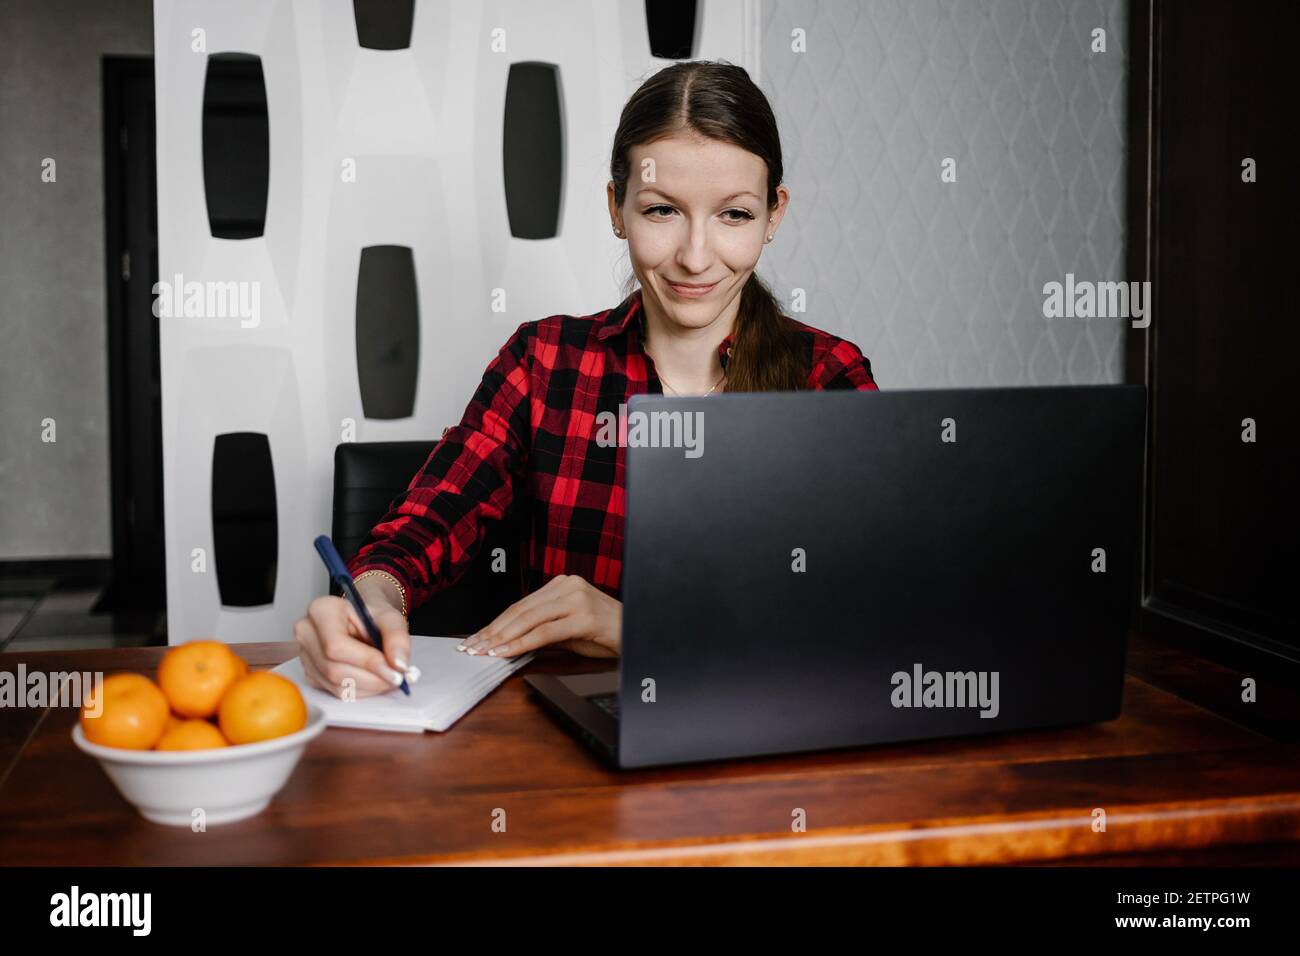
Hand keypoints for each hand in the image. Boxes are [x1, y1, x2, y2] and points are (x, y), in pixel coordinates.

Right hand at [292, 593, 413, 698]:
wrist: (362, 620)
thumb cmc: (372, 617)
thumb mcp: (391, 618)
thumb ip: (397, 638)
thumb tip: (398, 665)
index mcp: (321, 610)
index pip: (336, 645)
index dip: (367, 662)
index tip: (394, 671)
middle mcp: (306, 632)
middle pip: (334, 668)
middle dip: (371, 678)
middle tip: (397, 678)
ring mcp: (305, 655)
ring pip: (335, 684)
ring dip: (368, 687)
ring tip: (388, 676)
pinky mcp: (311, 673)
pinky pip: (335, 691)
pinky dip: (360, 690)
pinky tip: (373, 678)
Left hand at [458, 574, 620, 658]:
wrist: (637, 634)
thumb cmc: (604, 633)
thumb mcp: (568, 630)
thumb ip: (541, 630)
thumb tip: (508, 642)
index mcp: (563, 584)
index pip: (521, 604)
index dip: (495, 623)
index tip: (476, 638)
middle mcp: (568, 585)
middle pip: (521, 610)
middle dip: (492, 631)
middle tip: (472, 648)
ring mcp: (577, 598)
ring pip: (529, 618)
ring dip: (502, 638)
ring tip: (484, 652)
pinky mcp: (584, 616)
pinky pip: (545, 631)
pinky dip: (521, 643)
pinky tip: (506, 652)